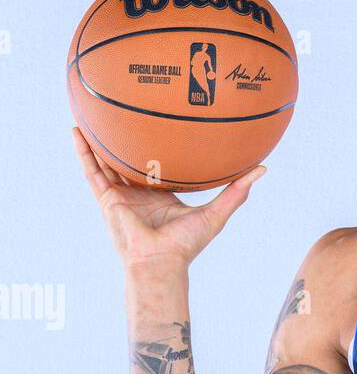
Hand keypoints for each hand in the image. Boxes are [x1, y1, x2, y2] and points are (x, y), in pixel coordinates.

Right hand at [71, 126, 265, 270]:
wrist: (160, 261)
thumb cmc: (186, 244)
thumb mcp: (216, 213)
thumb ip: (236, 191)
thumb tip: (262, 169)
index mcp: (162, 195)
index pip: (159, 167)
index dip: (159, 149)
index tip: (164, 126)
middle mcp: (140, 194)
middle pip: (130, 161)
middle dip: (126, 141)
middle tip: (126, 112)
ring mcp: (121, 196)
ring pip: (107, 162)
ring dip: (99, 140)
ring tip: (94, 113)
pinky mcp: (107, 199)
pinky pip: (92, 171)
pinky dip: (83, 152)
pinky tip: (77, 131)